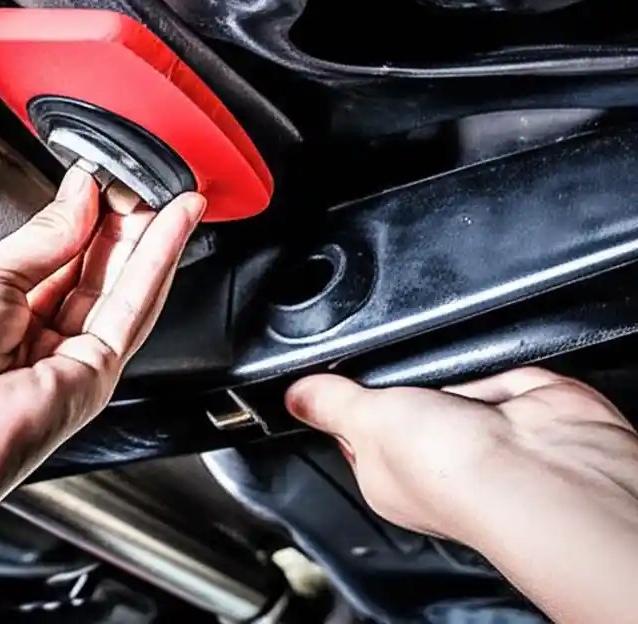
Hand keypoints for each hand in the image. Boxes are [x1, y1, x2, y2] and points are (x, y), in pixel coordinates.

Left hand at [0, 167, 205, 525]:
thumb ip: (43, 236)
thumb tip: (79, 195)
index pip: (58, 251)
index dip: (84, 211)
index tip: (101, 175)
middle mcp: (37, 335)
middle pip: (95, 269)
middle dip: (121, 220)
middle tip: (139, 177)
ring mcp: (68, 358)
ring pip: (122, 287)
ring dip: (149, 238)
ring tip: (167, 192)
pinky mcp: (94, 376)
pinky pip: (131, 311)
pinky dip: (155, 266)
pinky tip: (169, 228)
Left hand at [287, 368, 637, 538]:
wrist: (539, 467)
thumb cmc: (455, 474)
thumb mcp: (366, 423)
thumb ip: (330, 402)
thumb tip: (295, 396)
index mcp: (388, 476)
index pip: (355, 428)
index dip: (348, 399)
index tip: (338, 373)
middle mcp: (434, 458)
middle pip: (403, 394)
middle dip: (401, 377)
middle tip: (401, 376)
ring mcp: (480, 430)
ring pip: (446, 372)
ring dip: (446, 365)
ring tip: (446, 377)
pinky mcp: (518, 402)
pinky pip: (491, 362)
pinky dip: (490, 360)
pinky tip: (488, 377)